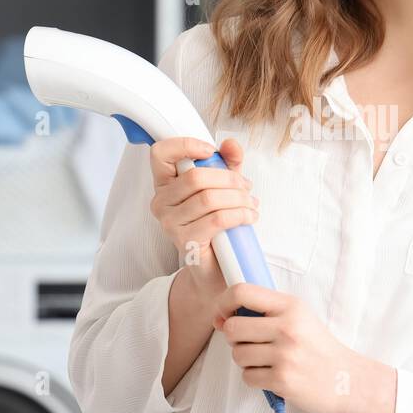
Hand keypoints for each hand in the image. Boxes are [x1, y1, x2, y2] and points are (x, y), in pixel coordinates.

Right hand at [147, 136, 256, 298]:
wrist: (216, 269)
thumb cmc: (217, 225)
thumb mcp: (224, 186)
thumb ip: (227, 162)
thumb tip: (230, 144)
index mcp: (165, 183)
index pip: (161, 153)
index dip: (186, 145)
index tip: (211, 151)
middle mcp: (161, 202)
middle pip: (196, 177)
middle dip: (230, 179)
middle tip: (246, 187)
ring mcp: (170, 223)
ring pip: (209, 198)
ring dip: (239, 199)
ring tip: (252, 204)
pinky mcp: (184, 241)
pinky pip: (217, 219)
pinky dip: (239, 215)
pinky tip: (250, 217)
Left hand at [211, 283, 357, 412]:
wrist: (347, 379)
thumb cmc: (318, 348)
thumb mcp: (299, 317)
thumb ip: (266, 311)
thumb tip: (223, 317)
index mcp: (290, 306)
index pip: (242, 292)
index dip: (223, 303)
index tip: (223, 315)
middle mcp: (287, 327)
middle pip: (233, 327)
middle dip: (234, 338)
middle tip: (249, 343)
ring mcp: (285, 355)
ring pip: (238, 354)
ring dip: (246, 360)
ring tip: (266, 361)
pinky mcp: (282, 379)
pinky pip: (247, 377)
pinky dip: (255, 378)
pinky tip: (272, 375)